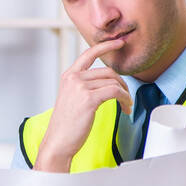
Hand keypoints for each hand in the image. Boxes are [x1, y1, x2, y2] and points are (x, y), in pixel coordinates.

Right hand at [33, 38, 131, 172]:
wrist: (58, 142)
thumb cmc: (66, 126)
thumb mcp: (71, 99)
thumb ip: (84, 86)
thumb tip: (106, 82)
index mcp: (68, 76)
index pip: (89, 54)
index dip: (106, 46)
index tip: (119, 42)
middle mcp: (74, 78)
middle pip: (108, 71)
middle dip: (122, 83)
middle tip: (127, 96)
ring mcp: (80, 87)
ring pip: (114, 82)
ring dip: (126, 94)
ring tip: (127, 105)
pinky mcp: (89, 99)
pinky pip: (116, 92)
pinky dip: (125, 100)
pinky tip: (126, 109)